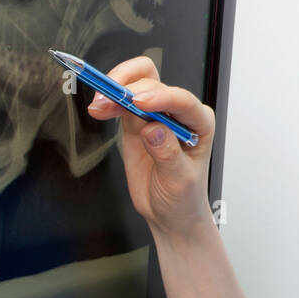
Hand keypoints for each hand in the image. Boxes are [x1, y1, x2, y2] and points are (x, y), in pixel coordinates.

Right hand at [85, 55, 215, 237]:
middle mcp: (179, 113)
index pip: (181, 100)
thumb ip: (168, 153)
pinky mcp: (136, 123)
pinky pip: (122, 104)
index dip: (159, 97)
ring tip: (99, 104)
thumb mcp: (180, 180)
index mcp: (199, 123)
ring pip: (136, 86)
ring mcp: (156, 115)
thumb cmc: (184, 196)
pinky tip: (99, 109)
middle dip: (131, 88)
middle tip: (110, 98)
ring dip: (115, 89)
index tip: (138, 102)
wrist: (170, 213)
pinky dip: (108, 102)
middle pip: (155, 84)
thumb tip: (152, 128)